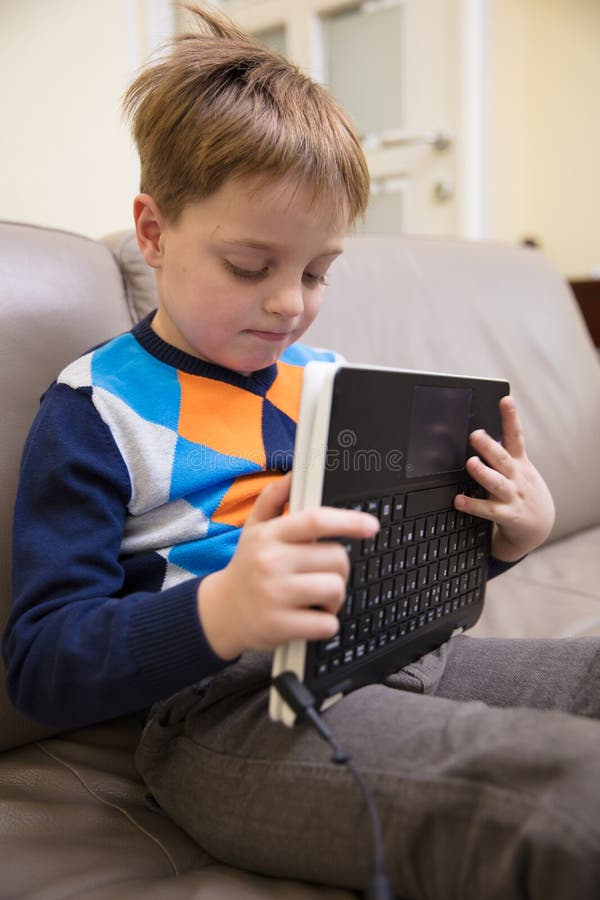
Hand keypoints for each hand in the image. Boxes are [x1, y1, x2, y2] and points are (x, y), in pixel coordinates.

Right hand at [197, 473, 379, 659]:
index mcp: (270, 535)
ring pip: (335, 590)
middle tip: (323, 575)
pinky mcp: (279, 626)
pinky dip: (326, 623)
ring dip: (335, 598)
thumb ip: (273, 498)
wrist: (222, 612)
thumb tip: (293, 473)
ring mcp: (275, 595)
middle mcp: (271, 562)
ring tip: (316, 598)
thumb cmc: (247, 567)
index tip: (371, 526)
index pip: (316, 521)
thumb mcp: (253, 528)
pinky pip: (327, 624)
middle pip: (336, 558)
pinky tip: (309, 617)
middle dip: (340, 569)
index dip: (349, 521)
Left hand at [454, 395, 554, 561]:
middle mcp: (517, 477)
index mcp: (519, 463)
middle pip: (503, 459)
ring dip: (484, 473)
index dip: (511, 418)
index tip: (505, 400)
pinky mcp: (509, 516)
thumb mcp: (518, 469)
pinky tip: (458, 500)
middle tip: (475, 434)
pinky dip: (473, 505)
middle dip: (490, 446)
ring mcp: (514, 497)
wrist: (540, 526)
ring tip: (471, 463)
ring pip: (498, 484)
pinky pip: (489, 511)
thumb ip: (500, 452)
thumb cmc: (521, 491)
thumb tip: (479, 431)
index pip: (516, 437)